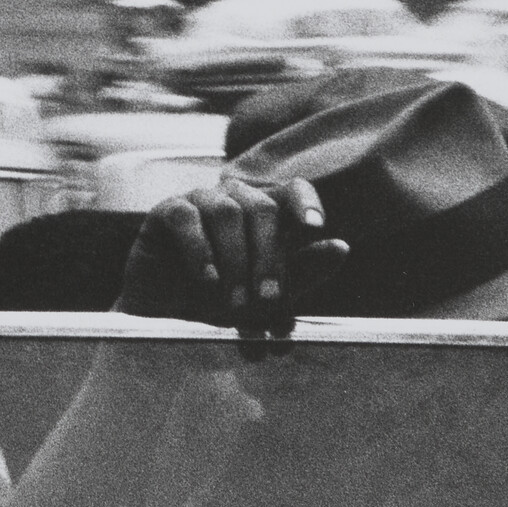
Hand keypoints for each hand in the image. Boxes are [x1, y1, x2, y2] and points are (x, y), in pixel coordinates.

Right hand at [119, 174, 346, 356]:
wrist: (167, 316)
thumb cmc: (220, 299)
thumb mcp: (267, 294)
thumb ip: (304, 271)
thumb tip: (341, 247)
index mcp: (264, 213)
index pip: (292, 190)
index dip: (305, 202)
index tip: (315, 227)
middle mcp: (234, 199)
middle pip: (263, 207)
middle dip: (270, 256)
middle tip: (269, 298)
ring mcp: (199, 201)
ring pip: (227, 212)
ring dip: (236, 260)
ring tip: (234, 301)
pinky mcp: (166, 211)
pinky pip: (186, 218)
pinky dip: (200, 251)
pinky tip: (207, 280)